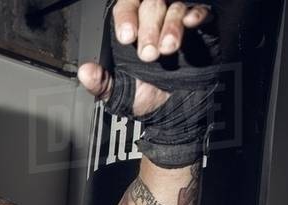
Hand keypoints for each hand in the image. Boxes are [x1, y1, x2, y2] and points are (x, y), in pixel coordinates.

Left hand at [78, 1, 212, 116]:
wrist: (173, 112)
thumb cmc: (145, 96)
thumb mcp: (119, 93)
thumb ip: (101, 82)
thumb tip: (85, 72)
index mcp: (132, 28)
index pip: (126, 7)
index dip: (126, 17)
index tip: (127, 36)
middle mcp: (154, 21)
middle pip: (150, 5)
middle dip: (149, 28)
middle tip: (148, 54)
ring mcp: (177, 22)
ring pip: (175, 8)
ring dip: (170, 27)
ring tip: (168, 50)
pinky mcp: (201, 28)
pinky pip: (201, 12)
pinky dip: (196, 14)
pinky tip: (191, 23)